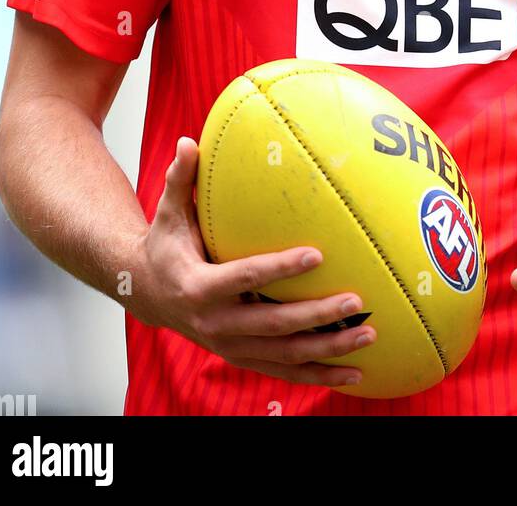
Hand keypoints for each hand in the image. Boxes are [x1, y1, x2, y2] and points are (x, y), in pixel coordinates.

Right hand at [126, 136, 375, 387]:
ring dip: (328, 350)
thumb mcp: (168, 214)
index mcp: (199, 288)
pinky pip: (285, 372)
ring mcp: (230, 347)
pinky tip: (355, 374)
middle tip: (356, 300)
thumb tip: (189, 141)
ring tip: (368, 334)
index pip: (245, 278)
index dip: (280, 269)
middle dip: (316, 316)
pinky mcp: (242, 359)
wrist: (148, 294)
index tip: (316, 255)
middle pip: (273, 326)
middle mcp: (215, 325)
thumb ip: (181, 179)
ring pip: (285, 355)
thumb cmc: (166, 246)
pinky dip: (320, 375)